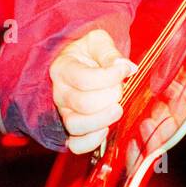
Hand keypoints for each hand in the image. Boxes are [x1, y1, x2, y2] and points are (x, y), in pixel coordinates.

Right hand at [49, 28, 137, 154]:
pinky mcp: (70, 128)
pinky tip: (105, 130)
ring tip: (118, 109)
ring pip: (76, 125)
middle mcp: (59, 92)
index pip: (84, 79)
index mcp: (63, 68)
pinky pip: (74, 144)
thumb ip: (110, 53)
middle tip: (120, 89)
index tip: (125, 70)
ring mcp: (63, 112)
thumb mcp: (97, 42)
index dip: (110, 76)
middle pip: (83, 103)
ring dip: (102, 120)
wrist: (76, 62)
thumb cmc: (87, 51)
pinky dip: (90, 142)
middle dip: (109, 97)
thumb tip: (126, 67)